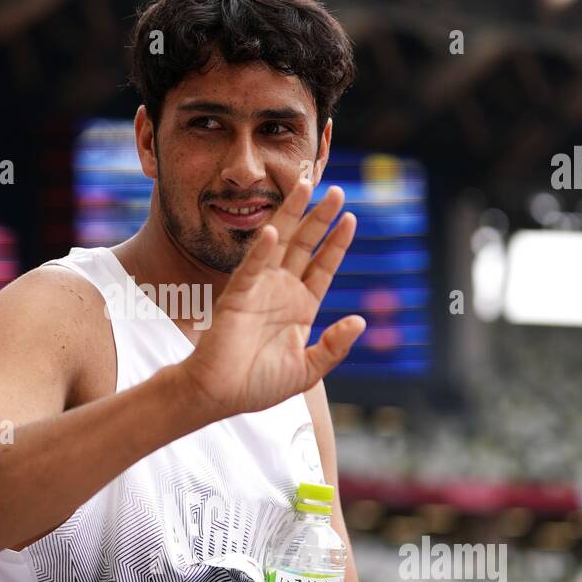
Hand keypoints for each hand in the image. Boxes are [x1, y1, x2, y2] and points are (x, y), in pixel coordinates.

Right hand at [178, 182, 365, 420]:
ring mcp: (259, 289)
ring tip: (305, 186)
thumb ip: (335, 347)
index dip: (337, 243)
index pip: (323, 266)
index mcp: (301, 307)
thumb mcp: (308, 370)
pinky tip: (274, 233)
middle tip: (335, 190)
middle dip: (320, 217)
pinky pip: (251, 269)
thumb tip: (360, 321)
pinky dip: (262, 251)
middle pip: (304, 245)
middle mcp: (281, 291)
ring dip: (292, 216)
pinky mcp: (238, 296)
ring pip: (279, 244)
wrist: (221, 395)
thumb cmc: (260, 384)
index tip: (350, 218)